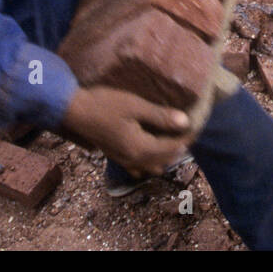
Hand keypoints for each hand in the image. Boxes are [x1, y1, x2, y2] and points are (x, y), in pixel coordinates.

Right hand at [61, 85, 191, 177]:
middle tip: (189, 133)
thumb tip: (185, 122)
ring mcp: (122, 160)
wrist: (75, 111)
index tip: (197, 125)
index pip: (172, 147)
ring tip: (174, 143)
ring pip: (151, 165)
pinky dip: (147, 162)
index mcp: (140, 148)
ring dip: (164, 156)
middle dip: (178, 147)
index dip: (186, 137)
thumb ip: (160, 116)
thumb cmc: (106, 105)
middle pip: (163, 158)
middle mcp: (133, 159)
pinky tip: (149, 156)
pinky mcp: (114, 156)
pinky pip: (136, 167)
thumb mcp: (135, 106)